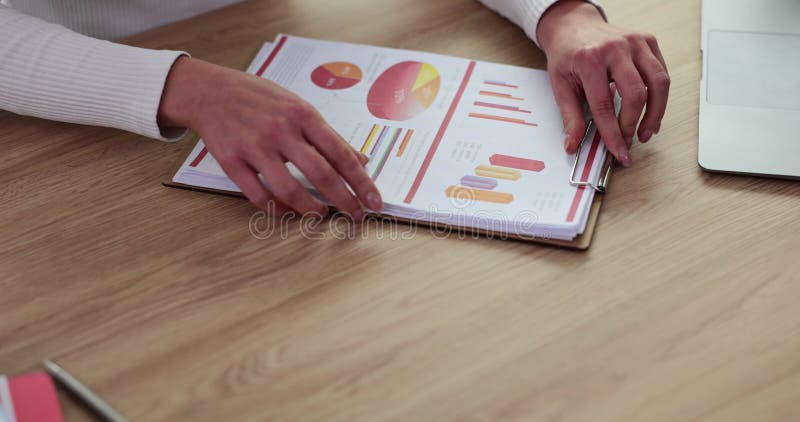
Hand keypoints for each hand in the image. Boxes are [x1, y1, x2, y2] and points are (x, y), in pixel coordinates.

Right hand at [158, 57, 381, 219]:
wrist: (211, 91)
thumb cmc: (260, 99)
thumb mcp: (299, 107)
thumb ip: (329, 136)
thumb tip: (362, 160)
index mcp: (303, 115)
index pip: (341, 154)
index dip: (361, 181)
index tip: (374, 201)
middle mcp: (281, 131)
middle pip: (321, 174)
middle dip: (344, 201)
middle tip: (356, 217)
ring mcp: (255, 147)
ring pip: (289, 189)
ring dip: (311, 209)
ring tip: (321, 216)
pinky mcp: (231, 161)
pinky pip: (258, 195)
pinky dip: (277, 209)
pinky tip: (289, 212)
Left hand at [537, 0, 669, 165]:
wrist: (573, 25)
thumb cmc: (567, 54)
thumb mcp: (560, 85)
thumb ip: (570, 116)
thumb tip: (573, 145)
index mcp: (590, 59)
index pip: (604, 105)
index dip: (613, 134)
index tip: (619, 152)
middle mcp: (615, 48)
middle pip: (636, 94)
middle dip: (634, 125)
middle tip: (629, 142)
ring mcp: (635, 42)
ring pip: (658, 83)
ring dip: (655, 114)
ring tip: (646, 132)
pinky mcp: (648, 41)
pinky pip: (662, 73)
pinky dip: (660, 97)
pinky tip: (651, 113)